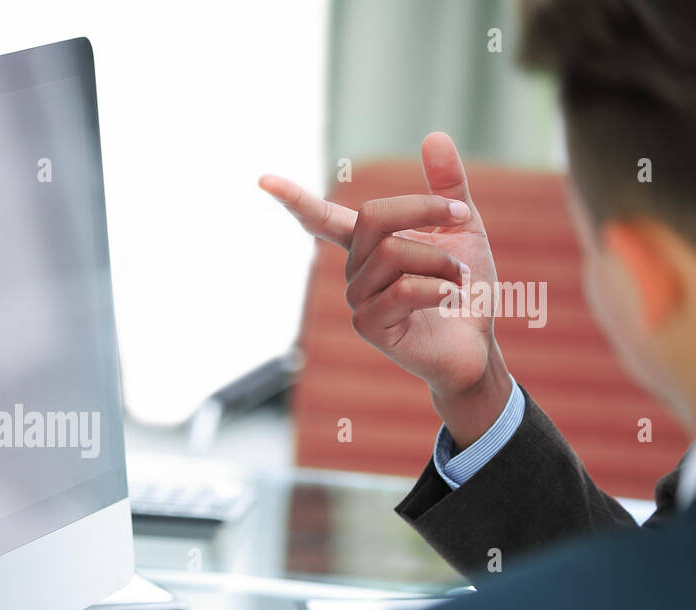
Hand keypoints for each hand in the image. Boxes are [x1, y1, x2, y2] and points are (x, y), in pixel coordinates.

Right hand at [259, 132, 510, 448]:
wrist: (475, 344)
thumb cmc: (465, 289)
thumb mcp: (462, 228)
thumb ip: (447, 186)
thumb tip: (434, 136)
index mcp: (369, 246)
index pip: (323, 218)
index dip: (294, 199)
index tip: (263, 180)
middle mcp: (355, 270)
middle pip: (372, 217)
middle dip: (424, 210)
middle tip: (461, 218)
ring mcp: (358, 300)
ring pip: (393, 254)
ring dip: (441, 261)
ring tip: (458, 280)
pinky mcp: (369, 326)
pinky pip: (402, 290)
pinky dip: (438, 288)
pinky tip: (448, 299)